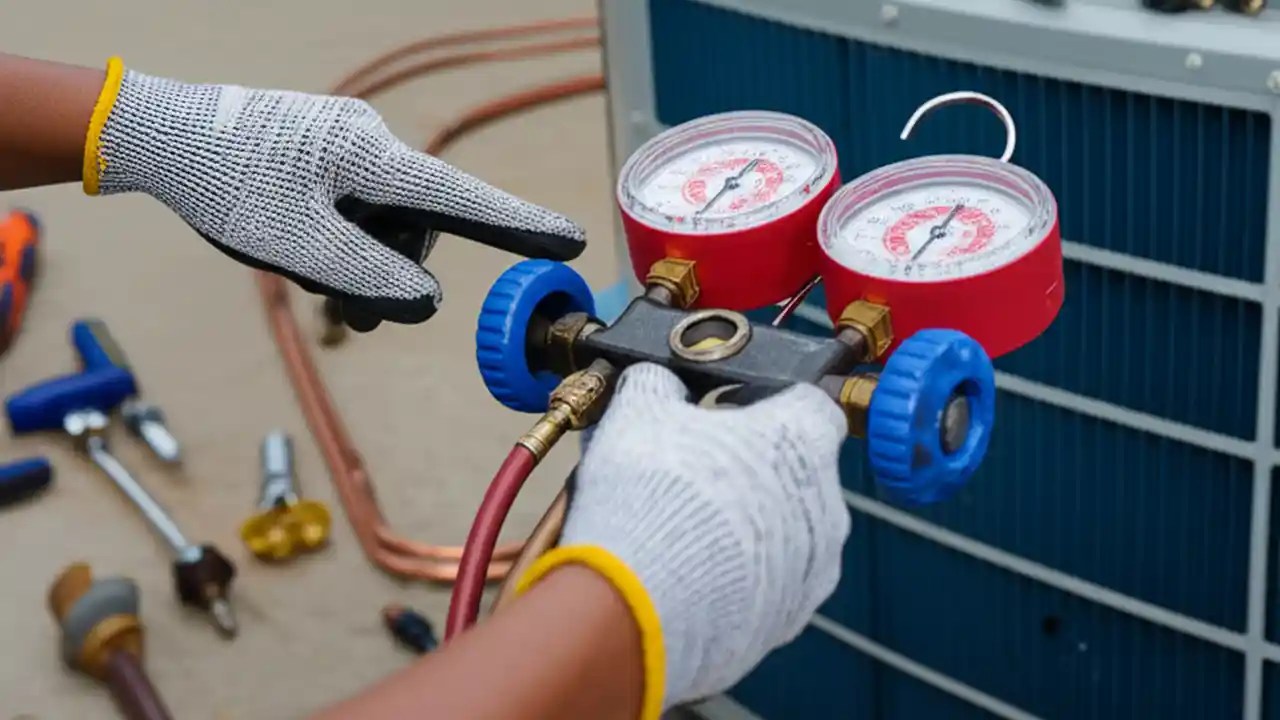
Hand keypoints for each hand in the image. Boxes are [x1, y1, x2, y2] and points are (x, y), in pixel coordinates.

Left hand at [85, 58, 584, 329]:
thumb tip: (426, 301)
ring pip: (386, 222)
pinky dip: (348, 239)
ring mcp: (349, 147)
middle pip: (416, 224)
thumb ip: (368, 277)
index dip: (518, 226)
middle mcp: (370, 144)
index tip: (571, 238)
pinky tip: (311, 252)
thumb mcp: (297, 245)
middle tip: (350, 313)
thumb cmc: (224, 181)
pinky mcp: (329, 154)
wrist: (162, 135)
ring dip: (363, 261)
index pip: (462, 200)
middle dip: (390, 272)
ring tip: (322, 290)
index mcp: (372, 158)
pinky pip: (361, 206)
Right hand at [548, 364, 850, 713]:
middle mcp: (826, 506)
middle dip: (750, 466)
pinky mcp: (786, 620)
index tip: (732, 407)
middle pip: (796, 471)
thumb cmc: (649, 503)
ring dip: (745, 525)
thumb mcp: (639, 413)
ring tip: (683, 526)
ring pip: (784, 533)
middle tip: (695, 467)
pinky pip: (767, 586)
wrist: (636, 610)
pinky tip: (685, 571)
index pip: (809, 401)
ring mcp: (812, 570)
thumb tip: (654, 380)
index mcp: (804, 440)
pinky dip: (735, 577)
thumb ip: (656, 384)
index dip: (767, 400)